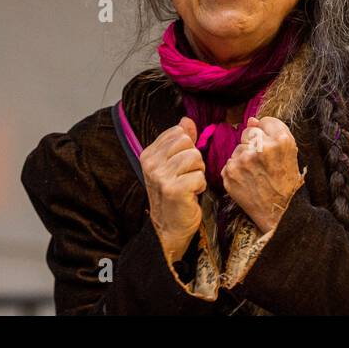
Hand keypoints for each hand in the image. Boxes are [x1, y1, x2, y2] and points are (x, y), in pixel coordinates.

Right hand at [141, 117, 205, 261]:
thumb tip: (186, 120)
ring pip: (195, 157)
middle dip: (194, 159)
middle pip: (187, 143)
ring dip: (198, 172)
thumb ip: (179, 141)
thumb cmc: (174, 194)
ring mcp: (161, 177)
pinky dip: (200, 186)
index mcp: (149, 154)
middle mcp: (151, 164)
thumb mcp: (172, 164)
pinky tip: (191, 194)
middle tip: (186, 176)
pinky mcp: (174, 189)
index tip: (180, 166)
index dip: (186, 148)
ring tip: (189, 185)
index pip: (178, 132)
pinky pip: (199, 176)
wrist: (168, 227)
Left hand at [221, 116, 302, 234]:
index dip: (267, 133)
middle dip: (253, 144)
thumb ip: (273, 133)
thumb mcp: (290, 154)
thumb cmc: (287, 183)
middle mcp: (262, 147)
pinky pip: (229, 162)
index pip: (265, 121)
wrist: (281, 213)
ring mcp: (244, 160)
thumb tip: (251, 120)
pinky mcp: (230, 173)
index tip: (270, 145)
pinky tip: (247, 181)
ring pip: (238, 148)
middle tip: (263, 163)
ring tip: (256, 174)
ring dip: (243, 158)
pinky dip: (235, 171)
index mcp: (281, 140)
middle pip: (248, 132)